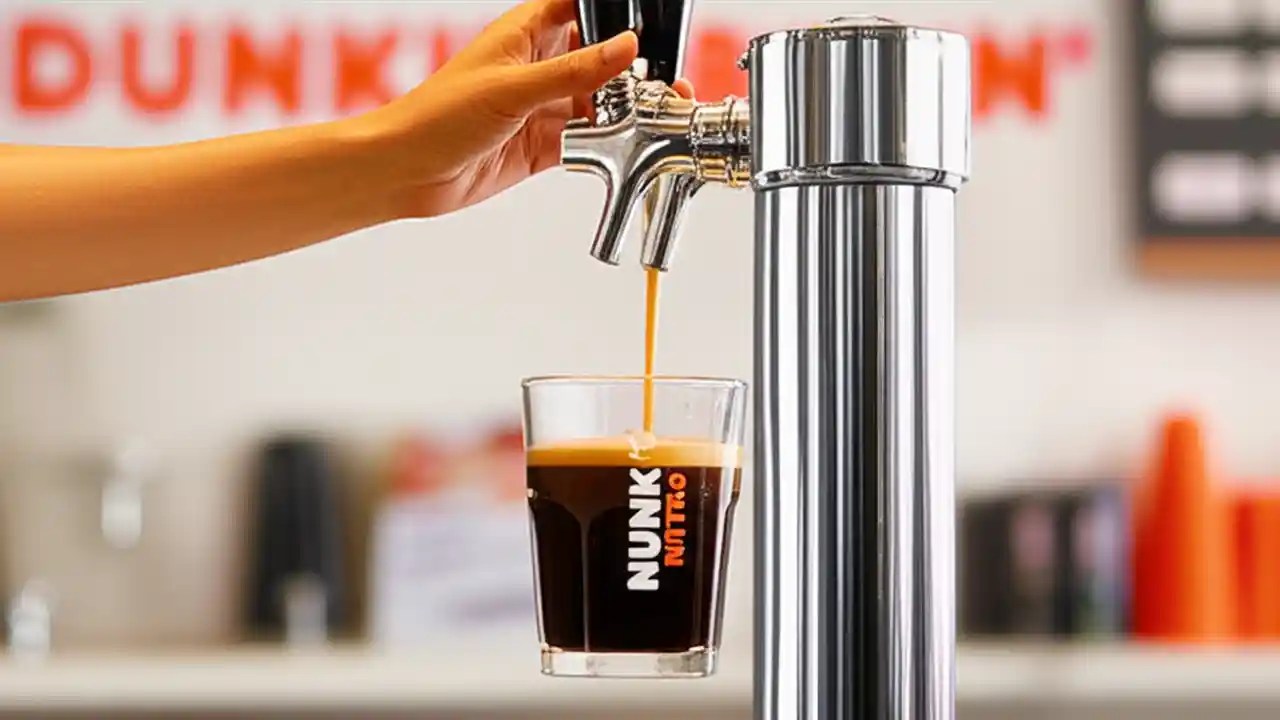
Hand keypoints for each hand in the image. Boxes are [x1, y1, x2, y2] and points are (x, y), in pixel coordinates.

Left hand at [361, 0, 692, 218]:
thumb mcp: (514, 88)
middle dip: (631, 72)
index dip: (614, 14)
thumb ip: (575, 70)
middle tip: (665, 84)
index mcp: (526, 33)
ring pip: (597, 103)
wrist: (407, 172)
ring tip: (656, 117)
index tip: (649, 26)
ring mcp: (541, 107)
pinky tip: (626, 146)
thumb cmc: (438, 116)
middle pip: (599, 60)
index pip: (581, 7)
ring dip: (624, 112)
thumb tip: (626, 47)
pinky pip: (586, 141)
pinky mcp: (542, 145)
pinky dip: (606, 145)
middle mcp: (537, 67)